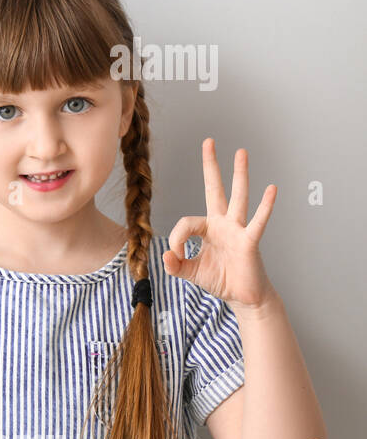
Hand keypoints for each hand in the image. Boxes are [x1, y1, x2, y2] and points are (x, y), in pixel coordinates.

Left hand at [163, 137, 278, 311]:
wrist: (242, 297)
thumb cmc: (220, 280)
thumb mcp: (190, 273)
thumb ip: (175, 265)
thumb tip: (165, 255)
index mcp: (208, 229)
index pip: (186, 223)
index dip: (178, 239)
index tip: (177, 255)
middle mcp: (223, 224)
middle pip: (215, 189)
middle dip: (211, 166)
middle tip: (209, 142)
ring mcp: (237, 230)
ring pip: (238, 197)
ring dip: (239, 174)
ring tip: (241, 152)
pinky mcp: (249, 241)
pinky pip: (258, 221)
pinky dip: (265, 206)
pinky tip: (272, 189)